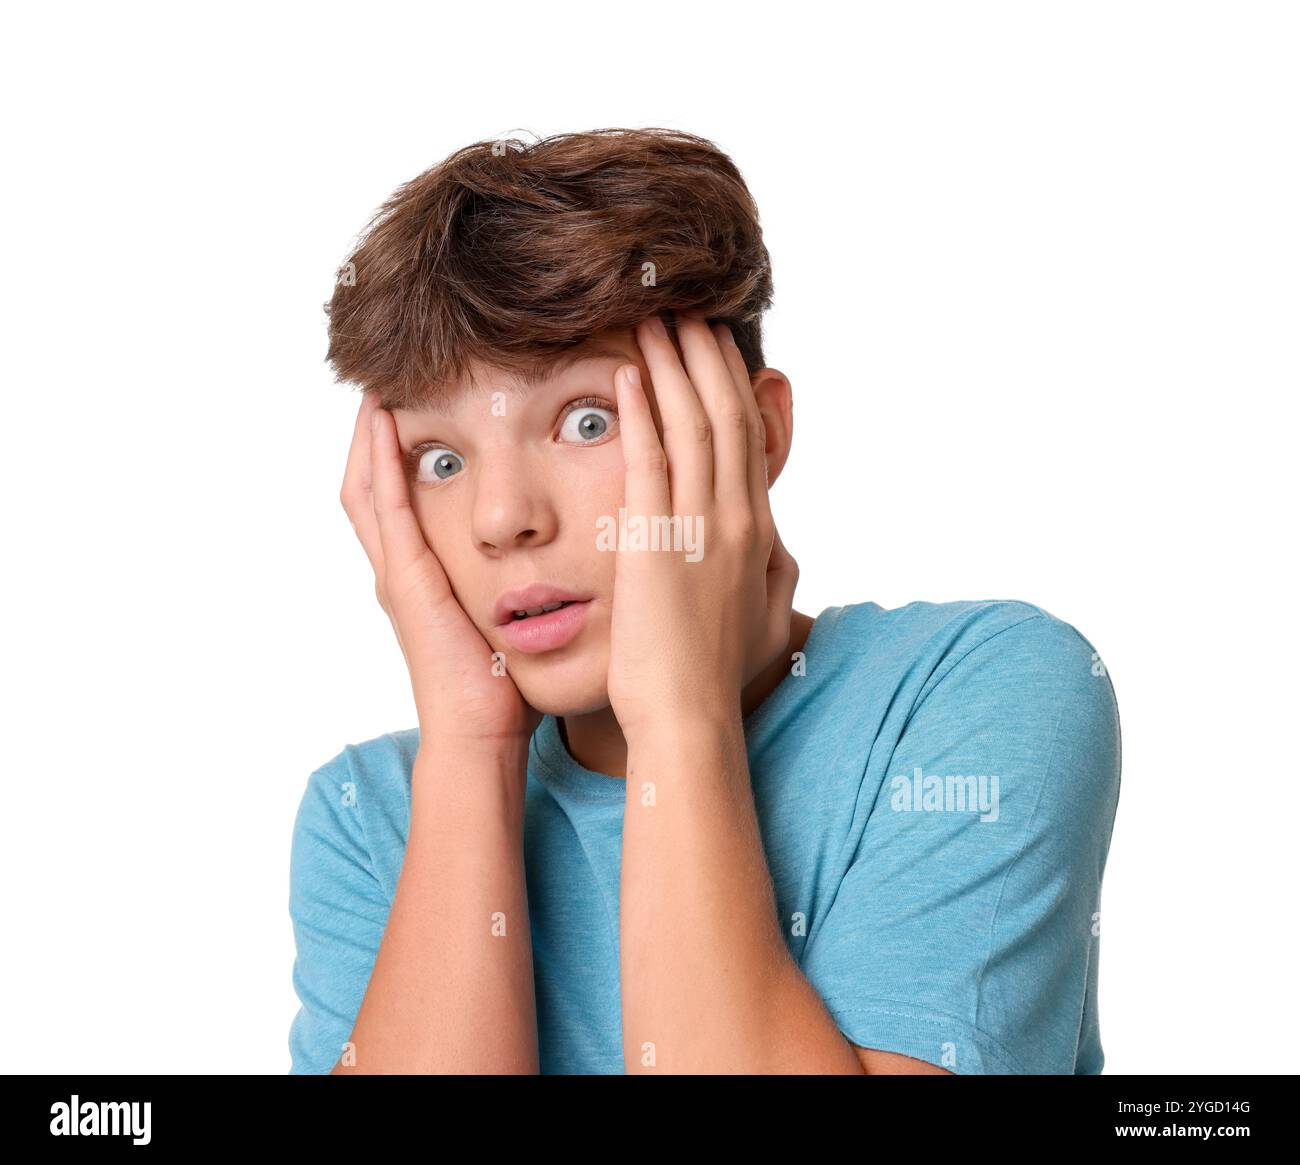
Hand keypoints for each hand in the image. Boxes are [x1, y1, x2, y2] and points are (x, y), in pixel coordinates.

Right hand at [339, 393, 541, 751]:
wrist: (483, 736)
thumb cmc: (502, 686)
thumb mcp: (506, 619)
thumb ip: (514, 583)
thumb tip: (549, 555)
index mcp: (422, 576)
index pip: (398, 497)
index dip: (397, 451)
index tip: (416, 403)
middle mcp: (399, 569)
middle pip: (368, 484)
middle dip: (372, 434)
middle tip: (384, 382)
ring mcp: (396, 575)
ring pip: (365, 488)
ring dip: (368, 437)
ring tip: (377, 386)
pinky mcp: (405, 583)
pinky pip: (386, 510)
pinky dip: (381, 464)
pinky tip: (385, 423)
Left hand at [605, 312, 798, 740]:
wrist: (688, 719)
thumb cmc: (718, 676)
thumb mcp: (767, 621)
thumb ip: (777, 577)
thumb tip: (780, 550)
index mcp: (757, 533)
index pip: (748, 441)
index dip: (733, 386)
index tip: (716, 347)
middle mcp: (736, 520)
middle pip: (725, 416)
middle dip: (706, 357)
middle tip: (685, 309)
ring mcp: (698, 530)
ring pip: (692, 427)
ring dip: (673, 367)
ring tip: (653, 320)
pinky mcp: (654, 544)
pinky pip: (649, 463)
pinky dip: (639, 414)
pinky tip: (626, 376)